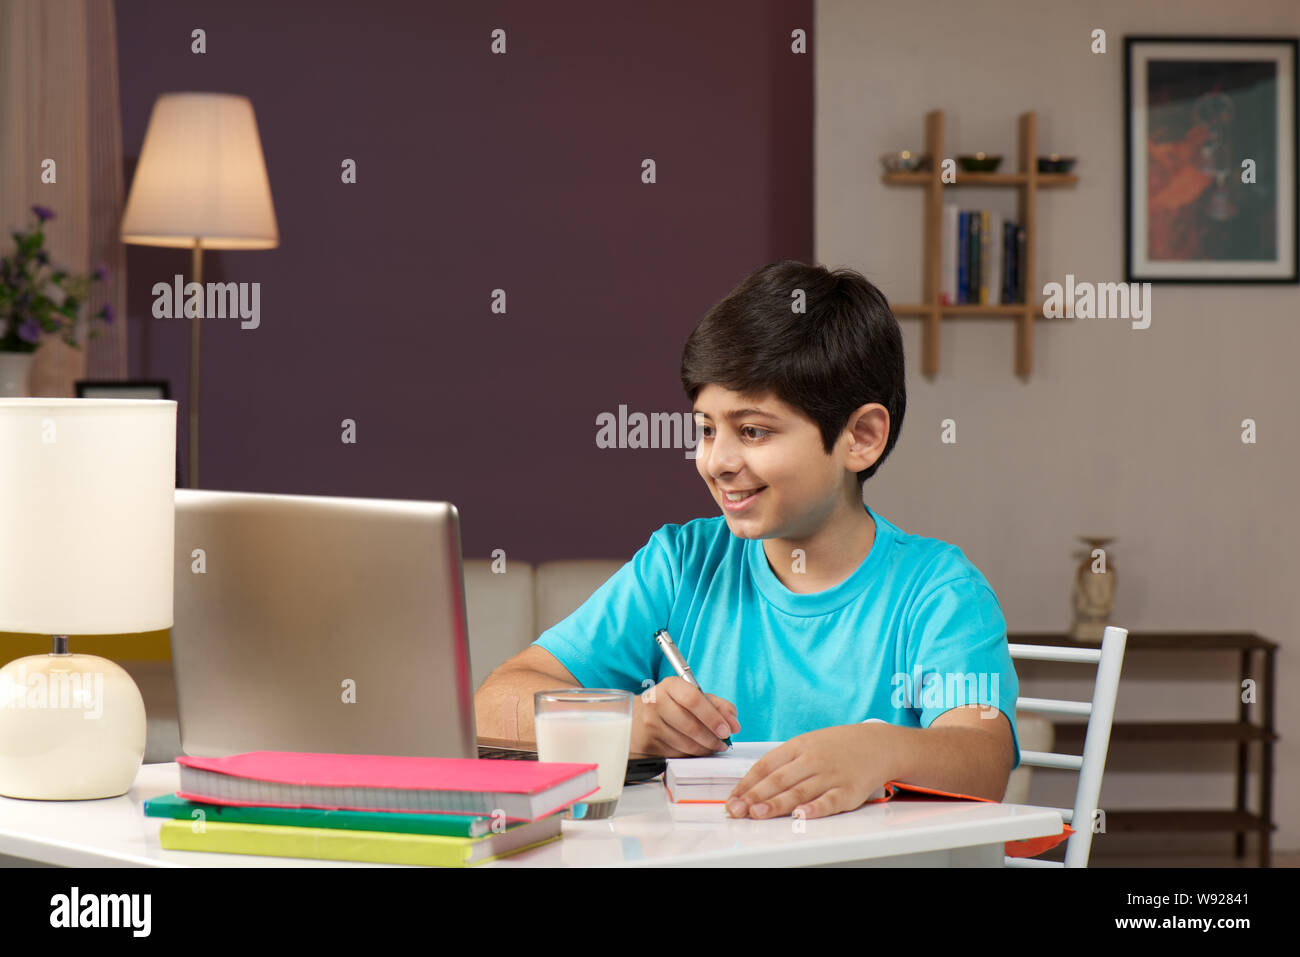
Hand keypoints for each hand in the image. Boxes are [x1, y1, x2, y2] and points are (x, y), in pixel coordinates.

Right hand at [631, 676, 739, 756]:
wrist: (641, 716)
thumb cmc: (673, 705)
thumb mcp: (694, 696)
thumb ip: (718, 706)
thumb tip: (733, 724)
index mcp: (670, 685)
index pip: (693, 700)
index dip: (713, 717)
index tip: (726, 729)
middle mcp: (656, 702)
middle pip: (690, 725)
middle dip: (712, 738)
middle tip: (723, 742)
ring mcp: (650, 724)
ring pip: (685, 743)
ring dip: (705, 749)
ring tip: (714, 746)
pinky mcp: (648, 744)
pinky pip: (677, 754)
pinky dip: (692, 754)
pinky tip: (697, 749)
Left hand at [725, 725, 888, 819]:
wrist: (878, 744)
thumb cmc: (837, 746)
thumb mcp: (808, 743)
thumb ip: (783, 762)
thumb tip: (752, 783)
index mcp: (799, 746)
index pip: (766, 765)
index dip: (747, 783)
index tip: (732, 798)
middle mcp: (813, 759)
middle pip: (779, 779)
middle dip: (755, 796)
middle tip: (736, 810)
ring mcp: (831, 775)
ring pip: (799, 792)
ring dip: (776, 804)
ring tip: (757, 814)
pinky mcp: (849, 791)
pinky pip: (829, 801)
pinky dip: (814, 809)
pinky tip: (800, 816)